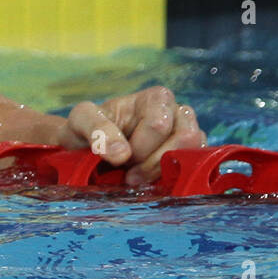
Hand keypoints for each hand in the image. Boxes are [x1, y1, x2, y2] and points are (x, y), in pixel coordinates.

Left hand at [64, 86, 206, 185]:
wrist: (88, 149)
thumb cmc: (87, 130)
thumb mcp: (80, 121)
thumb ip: (97, 130)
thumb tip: (122, 154)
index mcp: (156, 98)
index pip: (159, 125)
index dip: (139, 148)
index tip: (119, 158)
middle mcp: (178, 113)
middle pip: (185, 138)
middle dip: (152, 163)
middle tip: (128, 173)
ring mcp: (188, 134)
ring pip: (194, 154)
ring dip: (162, 172)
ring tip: (136, 176)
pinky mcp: (191, 156)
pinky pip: (197, 168)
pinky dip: (172, 179)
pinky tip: (149, 181)